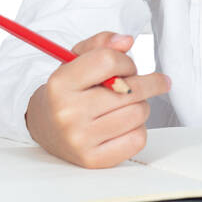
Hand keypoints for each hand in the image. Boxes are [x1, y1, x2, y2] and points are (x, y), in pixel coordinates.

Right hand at [25, 30, 171, 168]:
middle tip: (156, 81)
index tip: (129, 67)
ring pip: (138, 114)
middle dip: (149, 83)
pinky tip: (126, 124)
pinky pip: (137, 139)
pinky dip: (138, 128)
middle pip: (130, 90)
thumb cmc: (67, 91)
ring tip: (130, 104)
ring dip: (142, 106)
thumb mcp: (76, 60)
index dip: (126, 62)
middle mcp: (68, 112)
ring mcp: (80, 139)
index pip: (108, 61)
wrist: (45, 127)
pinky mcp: (93, 160)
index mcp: (60, 83)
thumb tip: (127, 41)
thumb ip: (101, 44)